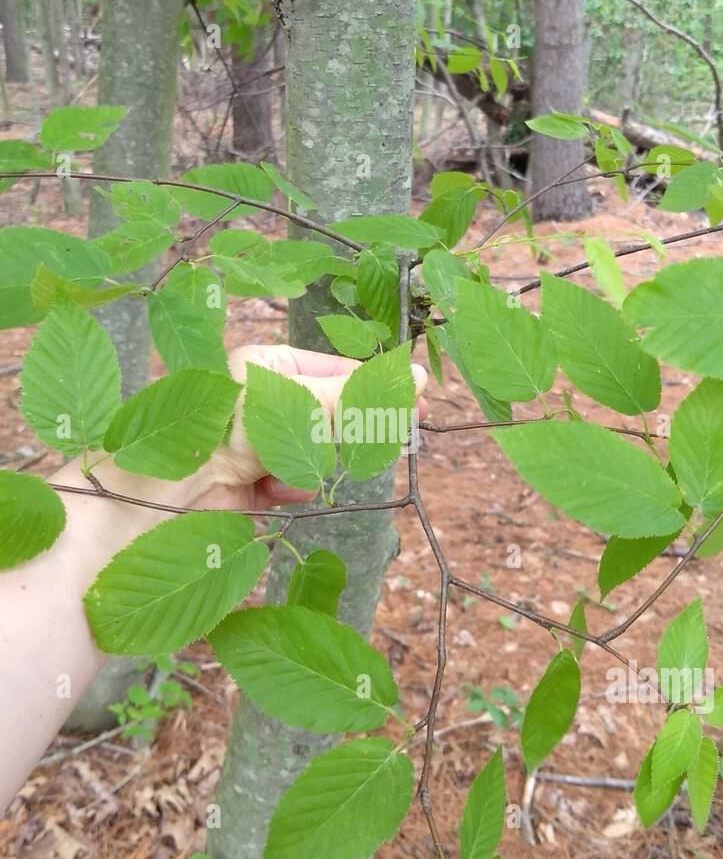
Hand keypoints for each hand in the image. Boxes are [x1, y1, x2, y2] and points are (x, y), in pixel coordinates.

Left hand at [185, 343, 428, 510]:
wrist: (171, 493)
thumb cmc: (227, 430)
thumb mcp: (298, 404)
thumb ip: (356, 395)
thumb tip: (412, 376)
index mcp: (271, 365)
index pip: (339, 372)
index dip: (377, 390)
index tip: (415, 408)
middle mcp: (266, 399)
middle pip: (333, 413)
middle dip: (342, 432)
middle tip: (384, 442)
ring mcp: (263, 441)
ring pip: (320, 452)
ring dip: (310, 462)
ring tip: (286, 465)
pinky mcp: (258, 480)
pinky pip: (298, 479)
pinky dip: (289, 485)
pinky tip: (267, 488)